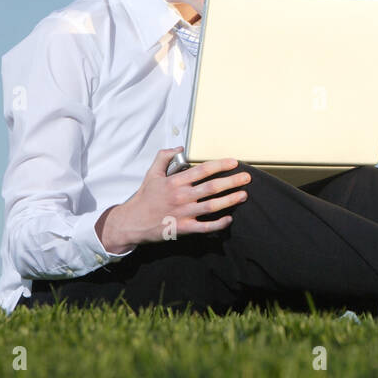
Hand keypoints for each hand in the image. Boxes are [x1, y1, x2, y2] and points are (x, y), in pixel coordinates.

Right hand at [97, 147, 251, 250]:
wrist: (131, 222)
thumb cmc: (144, 198)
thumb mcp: (151, 174)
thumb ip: (164, 157)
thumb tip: (179, 148)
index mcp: (175, 182)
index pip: (202, 170)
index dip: (220, 165)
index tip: (234, 162)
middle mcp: (181, 196)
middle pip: (212, 187)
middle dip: (232, 181)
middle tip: (247, 177)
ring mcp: (183, 213)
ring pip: (212, 206)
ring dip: (230, 200)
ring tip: (243, 195)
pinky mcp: (183, 228)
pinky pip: (204, 227)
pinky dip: (218, 224)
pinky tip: (229, 219)